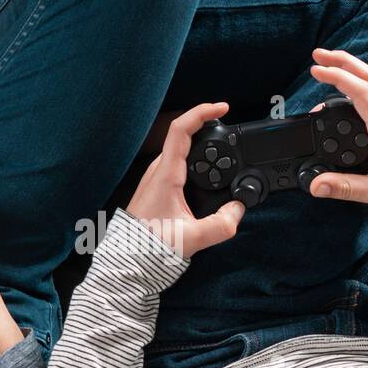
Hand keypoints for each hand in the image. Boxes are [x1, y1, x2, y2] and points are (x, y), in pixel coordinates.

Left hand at [127, 102, 245, 257]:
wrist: (128, 259)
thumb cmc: (150, 247)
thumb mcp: (192, 238)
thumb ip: (221, 225)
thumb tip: (238, 210)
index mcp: (166, 174)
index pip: (182, 129)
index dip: (202, 112)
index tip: (223, 107)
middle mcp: (158, 171)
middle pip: (184, 136)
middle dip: (208, 127)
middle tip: (229, 129)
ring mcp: (156, 178)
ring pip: (181, 150)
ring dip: (201, 146)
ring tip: (222, 150)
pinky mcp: (157, 188)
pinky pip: (177, 164)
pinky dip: (195, 161)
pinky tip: (207, 173)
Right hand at [307, 48, 367, 235]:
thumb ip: (343, 188)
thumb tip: (314, 185)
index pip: (360, 91)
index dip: (336, 76)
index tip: (315, 69)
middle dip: (343, 61)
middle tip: (319, 55)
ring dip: (352, 72)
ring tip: (330, 68)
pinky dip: (359, 91)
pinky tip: (350, 99)